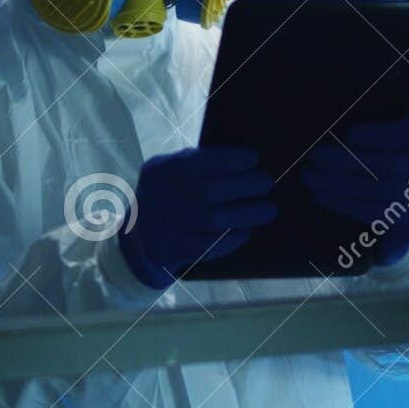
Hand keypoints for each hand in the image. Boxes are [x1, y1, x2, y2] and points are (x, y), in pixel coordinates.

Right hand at [119, 147, 275, 288]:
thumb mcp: (168, 173)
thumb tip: (243, 161)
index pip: (196, 161)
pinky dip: (231, 238)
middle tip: (267, 182)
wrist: (139, 238)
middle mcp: (160, 197)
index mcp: (160, 171)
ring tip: (269, 209)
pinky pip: (208, 245)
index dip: (228, 159)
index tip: (254, 158)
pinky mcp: (175, 249)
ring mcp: (166, 225)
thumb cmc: (168, 196)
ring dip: (245, 213)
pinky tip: (247, 231)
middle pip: (207, 190)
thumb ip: (194, 164)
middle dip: (243, 185)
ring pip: (211, 219)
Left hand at [300, 121, 408, 266]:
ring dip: (337, 183)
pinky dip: (342, 203)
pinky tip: (321, 196)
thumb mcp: (386, 152)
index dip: (379, 134)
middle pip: (386, 164)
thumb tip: (333, 130)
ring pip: (376, 189)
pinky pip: (372, 212)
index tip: (348, 135)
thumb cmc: (386, 175)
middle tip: (314, 158)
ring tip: (311, 177)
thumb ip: (369, 141)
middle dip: (344, 160)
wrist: (400, 220)